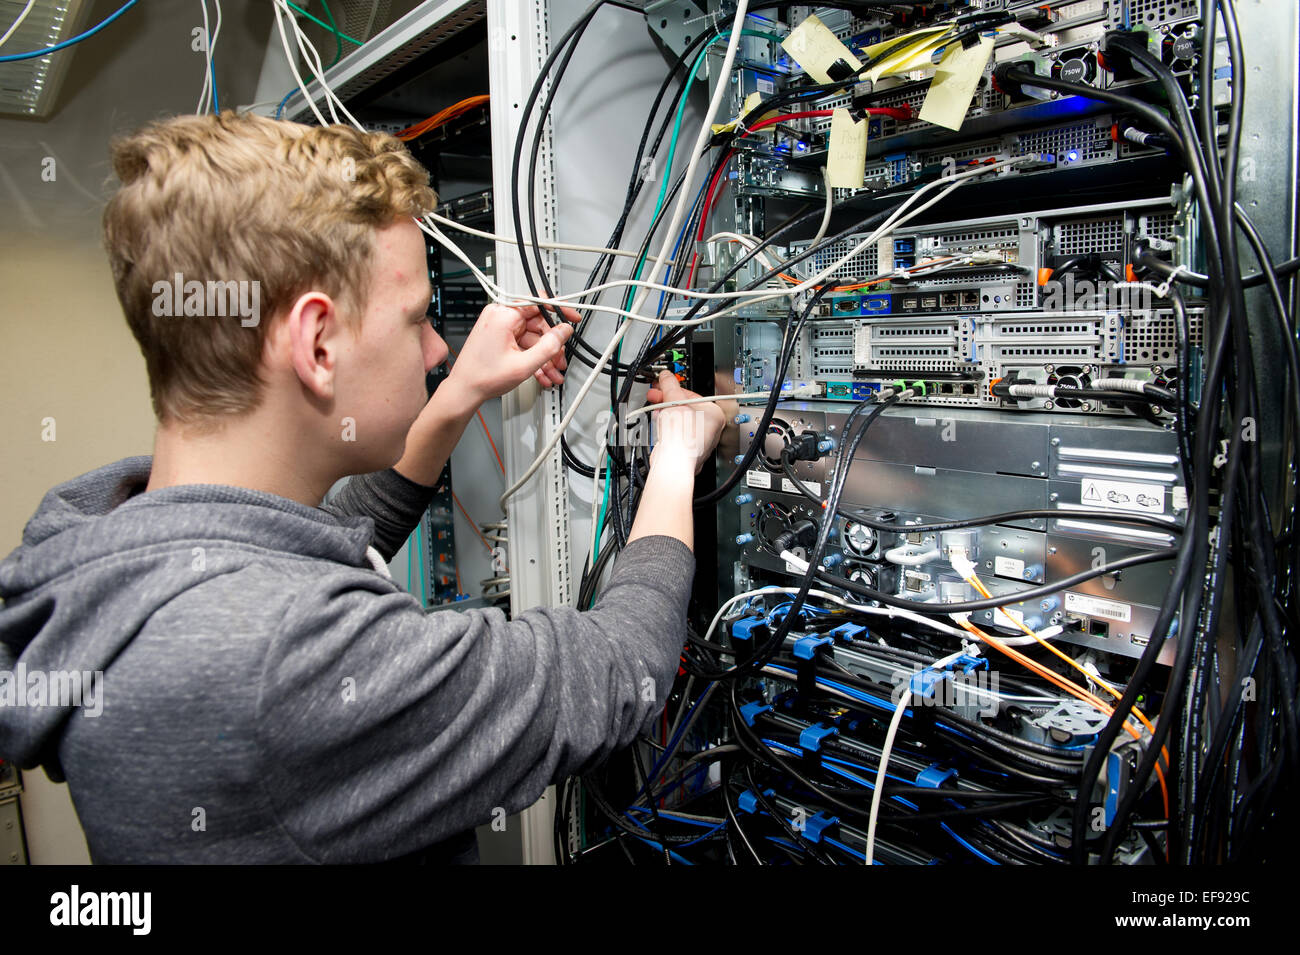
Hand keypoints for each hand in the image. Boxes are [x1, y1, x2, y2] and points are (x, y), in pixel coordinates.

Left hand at [446, 303, 577, 403]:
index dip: (559, 310)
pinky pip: (523, 343)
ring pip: (532, 336)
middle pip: (537, 323)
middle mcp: (500, 316)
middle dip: (551, 345)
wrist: (464, 390)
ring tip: (552, 372)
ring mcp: (499, 326)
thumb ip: (549, 346)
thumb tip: (564, 331)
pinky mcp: (499, 337)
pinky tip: (541, 372)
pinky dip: (532, 357)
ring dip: (544, 355)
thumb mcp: (523, 365)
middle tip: (560, 360)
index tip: (572, 318)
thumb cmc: (482, 377)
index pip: (538, 302)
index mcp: (503, 315)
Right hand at [646, 370, 725, 474]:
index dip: (674, 388)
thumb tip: (667, 377)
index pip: (692, 395)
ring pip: (680, 420)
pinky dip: (667, 427)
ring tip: (656, 409)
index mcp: (715, 414)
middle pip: (685, 407)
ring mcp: (698, 441)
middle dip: (668, 400)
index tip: (664, 384)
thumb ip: (669, 385)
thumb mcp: (673, 401)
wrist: (674, 461)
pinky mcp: (686, 450)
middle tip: (656, 395)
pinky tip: (660, 423)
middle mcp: (710, 429)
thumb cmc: (682, 436)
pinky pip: (676, 433)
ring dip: (666, 413)